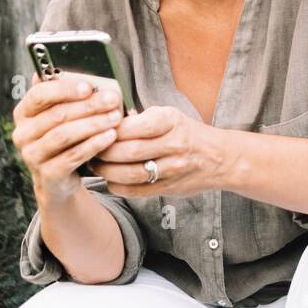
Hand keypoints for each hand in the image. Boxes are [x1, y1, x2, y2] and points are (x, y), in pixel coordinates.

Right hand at [12, 72, 124, 202]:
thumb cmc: (65, 139)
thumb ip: (67, 96)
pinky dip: (94, 144)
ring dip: (93, 124)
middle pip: (57, 115)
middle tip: (113, 100)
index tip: (89, 86)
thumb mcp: (63, 116)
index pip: (39, 95)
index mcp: (24, 112)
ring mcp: (32, 155)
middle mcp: (22, 133)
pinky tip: (110, 136)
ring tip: (115, 118)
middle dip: (88, 106)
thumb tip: (76, 72)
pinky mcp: (46, 174)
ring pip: (64, 135)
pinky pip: (73, 156)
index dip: (65, 89)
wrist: (59, 180)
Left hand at [89, 104, 223, 197]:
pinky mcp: (169, 188)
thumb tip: (107, 121)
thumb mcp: (170, 116)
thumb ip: (141, 119)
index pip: (134, 126)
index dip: (110, 129)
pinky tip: (110, 179)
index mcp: (172, 122)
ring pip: (130, 174)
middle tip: (88, 148)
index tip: (96, 128)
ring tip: (95, 165)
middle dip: (102, 151)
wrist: (220, 158)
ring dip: (106, 171)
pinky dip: (117, 186)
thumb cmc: (188, 133)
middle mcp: (174, 145)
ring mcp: (173, 169)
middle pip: (128, 151)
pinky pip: (136, 191)